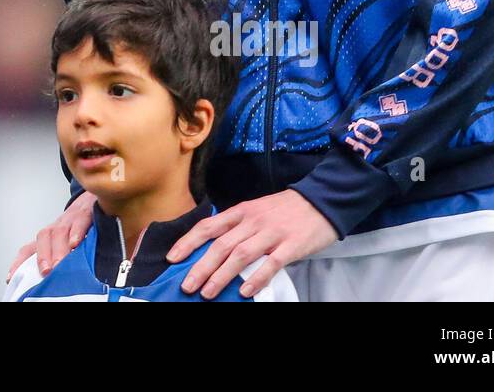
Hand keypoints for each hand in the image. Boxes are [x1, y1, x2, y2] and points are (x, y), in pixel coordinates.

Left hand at [6, 191, 95, 280]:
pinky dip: (77, 233)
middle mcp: (57, 227)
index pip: (29, 248)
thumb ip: (58, 259)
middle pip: (43, 238)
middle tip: (45, 272)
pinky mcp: (86, 213)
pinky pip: (80, 222)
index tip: (12, 277)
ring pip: (60, 232)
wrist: (93, 197)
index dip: (19, 262)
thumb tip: (52, 281)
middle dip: (42, 256)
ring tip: (58, 264)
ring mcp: (71, 219)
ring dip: (58, 250)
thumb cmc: (80, 225)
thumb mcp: (68, 242)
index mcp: (49, 237)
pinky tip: (76, 244)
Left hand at [170, 189, 336, 298]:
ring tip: (207, 293)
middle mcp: (252, 221)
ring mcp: (271, 233)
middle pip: (221, 244)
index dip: (188, 242)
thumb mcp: (255, 211)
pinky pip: (271, 264)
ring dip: (222, 275)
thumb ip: (237, 227)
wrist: (321, 201)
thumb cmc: (284, 210)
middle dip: (200, 266)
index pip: (208, 226)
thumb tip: (214, 249)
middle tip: (186, 285)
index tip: (172, 258)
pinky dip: (257, 278)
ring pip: (241, 255)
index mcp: (241, 211)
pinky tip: (245, 292)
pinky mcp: (291, 245)